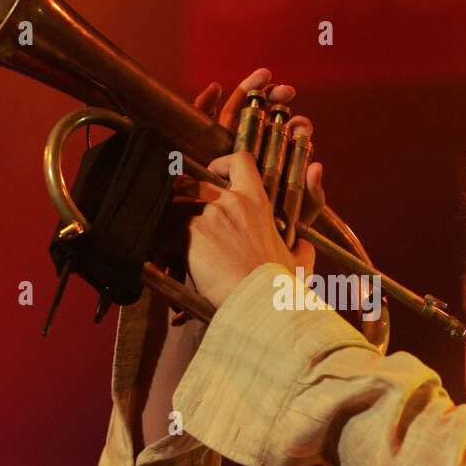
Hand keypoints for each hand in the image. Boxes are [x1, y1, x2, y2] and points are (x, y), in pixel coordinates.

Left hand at [184, 68, 324, 309]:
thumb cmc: (280, 286)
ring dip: (170, 220)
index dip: (223, 164)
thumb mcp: (300, 262)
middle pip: (196, 184)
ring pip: (175, 204)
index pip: (240, 162)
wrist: (260, 303)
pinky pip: (164, 228)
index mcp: (257, 201)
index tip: (215, 174)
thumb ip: (301, 247)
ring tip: (169, 241)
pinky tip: (164, 258)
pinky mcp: (188, 233)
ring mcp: (208, 215)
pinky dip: (161, 242)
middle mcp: (231, 201)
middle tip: (183, 220)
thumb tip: (304, 246)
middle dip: (185, 198)